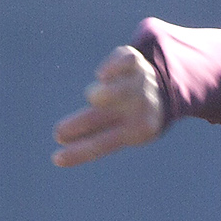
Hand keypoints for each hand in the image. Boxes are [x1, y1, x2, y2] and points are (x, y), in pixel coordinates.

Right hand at [52, 46, 164, 166]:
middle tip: (59, 133)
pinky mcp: (135, 62)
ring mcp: (138, 84)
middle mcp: (138, 108)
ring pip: (117, 90)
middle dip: (80, 125)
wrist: (162, 89)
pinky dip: (112, 67)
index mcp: (136, 131)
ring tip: (93, 98)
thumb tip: (63, 145)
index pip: (102, 144)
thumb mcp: (118, 132)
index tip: (57, 158)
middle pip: (103, 118)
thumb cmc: (129, 115)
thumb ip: (94, 134)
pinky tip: (103, 76)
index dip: (79, 152)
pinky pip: (125, 62)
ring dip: (99, 96)